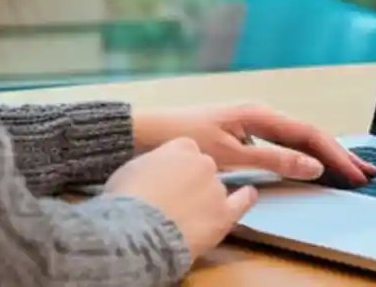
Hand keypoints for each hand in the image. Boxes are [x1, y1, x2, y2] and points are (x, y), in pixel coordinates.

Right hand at [105, 137, 257, 259]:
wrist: (140, 228)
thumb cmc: (127, 198)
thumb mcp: (132, 169)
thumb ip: (152, 165)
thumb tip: (155, 173)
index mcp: (181, 146)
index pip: (185, 151)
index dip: (176, 166)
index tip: (166, 179)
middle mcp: (204, 162)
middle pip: (203, 169)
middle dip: (192, 182)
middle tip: (174, 200)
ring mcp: (217, 187)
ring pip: (217, 189)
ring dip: (206, 199)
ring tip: (188, 217)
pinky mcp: (224, 214)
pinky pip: (242, 201)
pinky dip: (245, 198)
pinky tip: (248, 195)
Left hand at [133, 104, 375, 185]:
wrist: (146, 131)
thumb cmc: (184, 138)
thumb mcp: (230, 153)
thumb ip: (273, 159)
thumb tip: (312, 165)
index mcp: (261, 114)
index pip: (311, 135)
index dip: (336, 156)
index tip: (355, 173)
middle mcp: (263, 115)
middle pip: (311, 135)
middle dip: (340, 154)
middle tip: (366, 172)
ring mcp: (256, 125)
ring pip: (300, 139)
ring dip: (325, 155)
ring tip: (349, 169)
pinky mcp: (248, 135)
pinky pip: (286, 144)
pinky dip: (305, 156)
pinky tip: (314, 165)